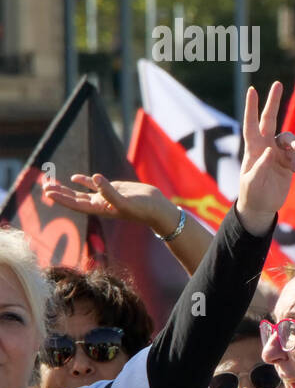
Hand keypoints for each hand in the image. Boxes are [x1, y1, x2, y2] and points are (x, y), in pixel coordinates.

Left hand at [42, 174, 178, 235]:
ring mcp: (105, 197)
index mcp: (100, 209)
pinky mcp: (112, 189)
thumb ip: (109, 191)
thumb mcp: (126, 201)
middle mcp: (99, 204)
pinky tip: (74, 178)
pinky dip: (83, 181)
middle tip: (44, 186)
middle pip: (74, 199)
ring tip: (51, 183)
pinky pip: (94, 185)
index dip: (61, 199)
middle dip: (59, 193)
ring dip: (66, 188)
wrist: (157, 207)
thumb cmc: (143, 209)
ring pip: (80, 193)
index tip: (48, 192)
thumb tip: (94, 178)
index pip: (76, 204)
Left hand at [236, 82, 294, 235]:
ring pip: (289, 139)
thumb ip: (261, 166)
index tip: (252, 90)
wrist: (261, 206)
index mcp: (252, 148)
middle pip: (270, 120)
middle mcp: (265, 146)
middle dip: (273, 102)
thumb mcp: (252, 181)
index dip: (252, 108)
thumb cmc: (251, 193)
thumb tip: (271, 150)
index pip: (251, 124)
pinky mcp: (287, 163)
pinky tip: (294, 170)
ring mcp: (277, 154)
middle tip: (278, 84)